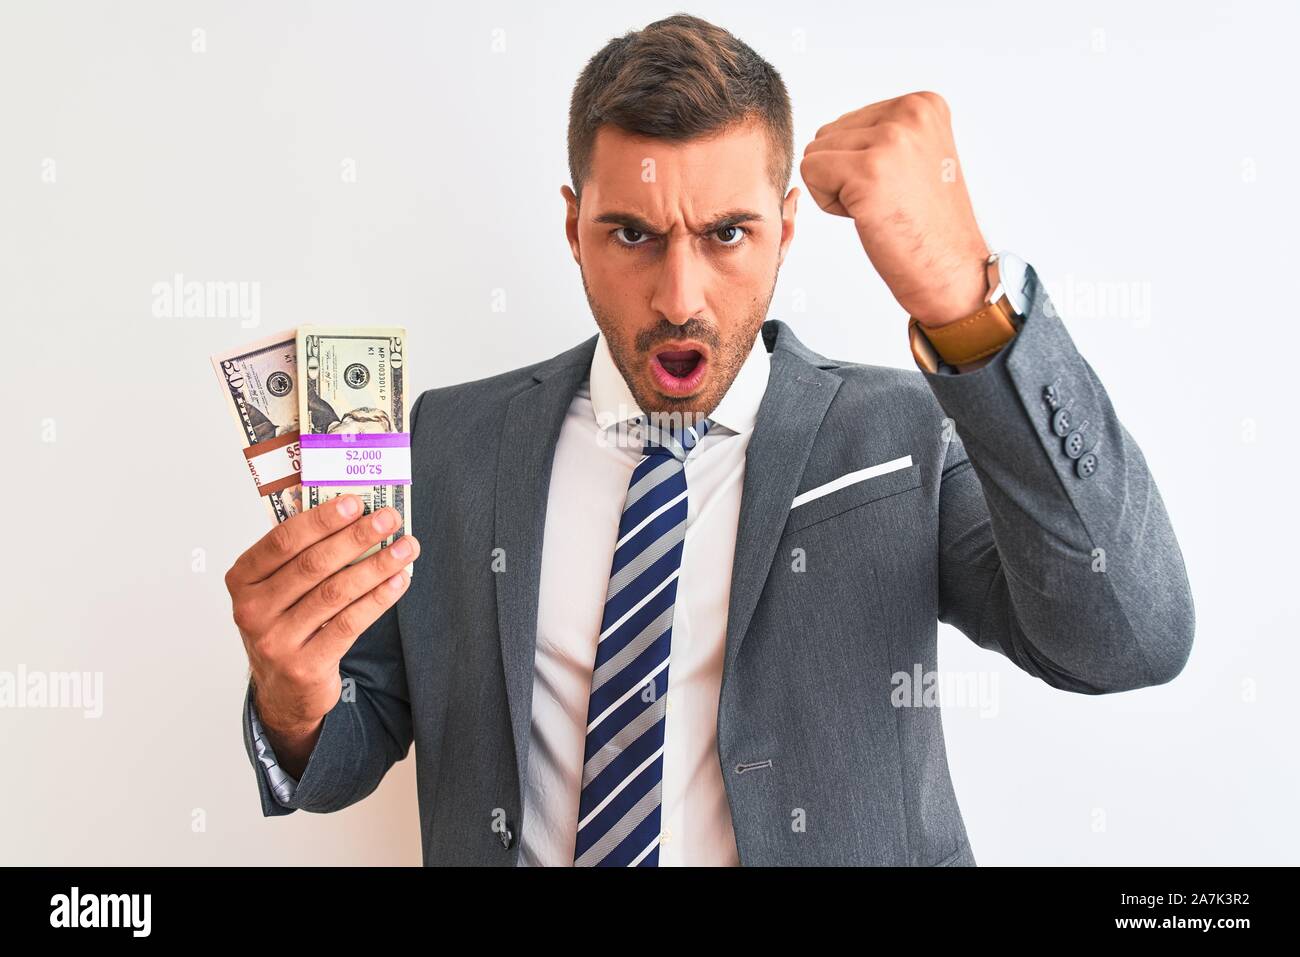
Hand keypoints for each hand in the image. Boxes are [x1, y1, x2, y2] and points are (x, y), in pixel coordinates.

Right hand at [224, 495, 418, 744]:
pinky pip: (349, 624)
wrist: (282, 690)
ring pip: (336, 593)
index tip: (355, 502)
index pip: (282, 541)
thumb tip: (352, 515)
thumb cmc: (285, 623)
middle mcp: (252, 610)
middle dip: (357, 537)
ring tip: (405, 547)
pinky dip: (378, 599)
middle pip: (313, 565)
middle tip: (388, 519)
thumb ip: (302, 555)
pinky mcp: (305, 665)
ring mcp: (276, 641)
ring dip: (376, 565)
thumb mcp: (278, 589)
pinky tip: (398, 581)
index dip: (321, 519)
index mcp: (242, 579)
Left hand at [800, 91, 989, 326]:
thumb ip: (882, 132)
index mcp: (924, 104)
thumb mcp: (916, 156)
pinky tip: (867, 216)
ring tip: (881, 207)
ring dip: (838, 189)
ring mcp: (891, 139)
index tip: (899, 186)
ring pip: (816, 153)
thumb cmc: (927, 224)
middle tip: (889, 201)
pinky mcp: (868, 171)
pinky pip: (810, 173)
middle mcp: (911, 112)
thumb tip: (827, 131)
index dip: (860, 163)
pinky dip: (829, 203)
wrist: (950, 270)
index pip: (849, 121)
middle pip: (828, 134)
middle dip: (845, 174)